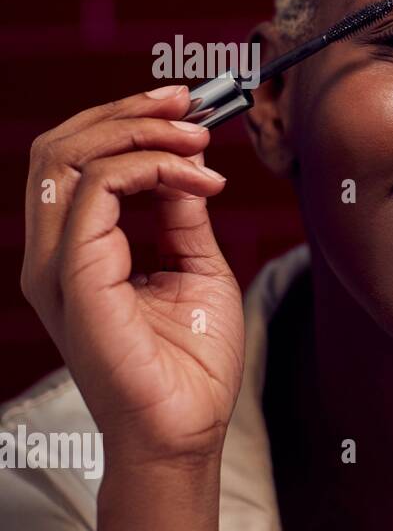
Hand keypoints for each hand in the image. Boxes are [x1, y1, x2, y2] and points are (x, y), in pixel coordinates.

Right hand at [21, 85, 244, 468]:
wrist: (189, 429)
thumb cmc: (192, 364)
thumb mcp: (196, 268)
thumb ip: (181, 216)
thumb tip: (186, 166)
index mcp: (79, 251)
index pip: (77, 161)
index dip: (128, 121)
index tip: (189, 110)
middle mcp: (56, 254)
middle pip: (60, 147)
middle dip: (127, 110)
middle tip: (188, 101)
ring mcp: (58, 266)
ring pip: (66, 157)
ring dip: (138, 130)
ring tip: (198, 137)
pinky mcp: (75, 278)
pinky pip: (97, 191)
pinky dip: (150, 167)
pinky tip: (196, 178)